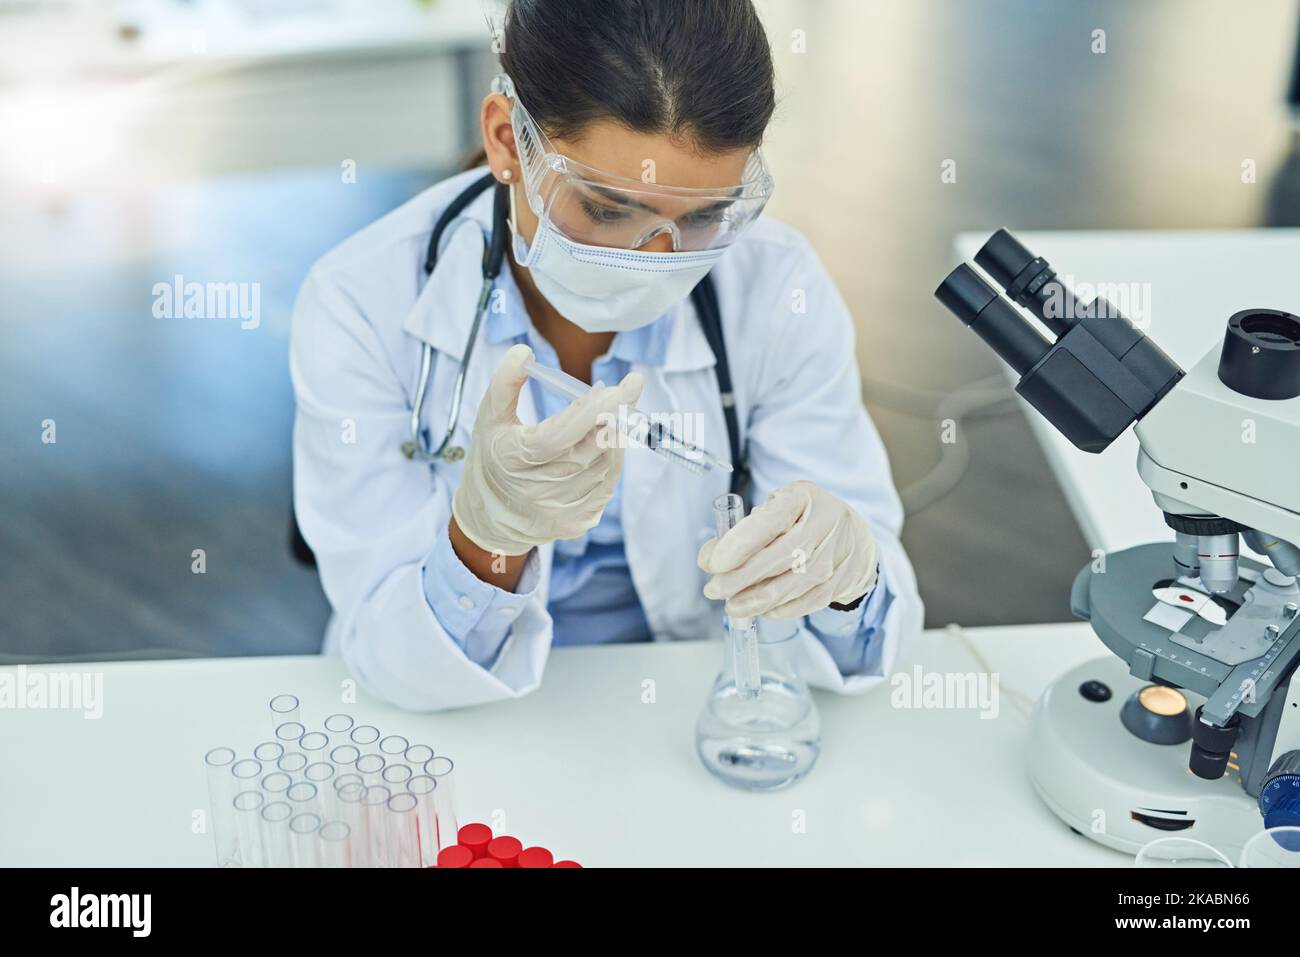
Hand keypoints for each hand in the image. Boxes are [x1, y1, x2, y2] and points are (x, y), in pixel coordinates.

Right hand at [452, 343, 642, 556]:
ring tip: (613, 413)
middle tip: (629, 388)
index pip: (559, 435)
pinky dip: (612, 458)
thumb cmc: (492, 456)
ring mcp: (559, 510)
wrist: (489, 514)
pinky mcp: (576, 522)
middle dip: (615, 415)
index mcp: (513, 459)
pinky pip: (606, 484)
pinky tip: (608, 440)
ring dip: (614, 435)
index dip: (592, 410)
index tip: (621, 386)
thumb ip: (504, 383)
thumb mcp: (489, 418)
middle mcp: (537, 490)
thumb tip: (524, 351)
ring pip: (604, 465)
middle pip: (590, 449)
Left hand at [698, 480, 877, 618]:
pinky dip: (780, 610)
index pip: (769, 522)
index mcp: (802, 498)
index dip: (739, 544)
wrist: (854, 534)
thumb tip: (711, 557)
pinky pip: (806, 603)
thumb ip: (746, 527)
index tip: (713, 563)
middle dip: (740, 579)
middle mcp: (822, 526)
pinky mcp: (838, 583)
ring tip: (732, 606)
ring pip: (790, 586)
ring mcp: (833, 556)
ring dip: (755, 600)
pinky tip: (761, 610)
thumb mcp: (778, 505)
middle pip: (778, 558)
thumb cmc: (805, 517)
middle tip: (713, 590)